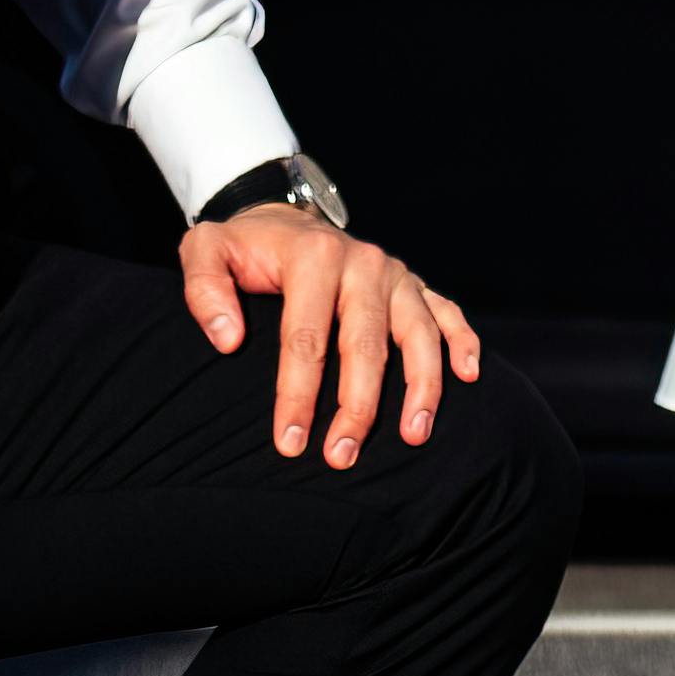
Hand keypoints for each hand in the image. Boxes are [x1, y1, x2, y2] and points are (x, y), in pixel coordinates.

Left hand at [178, 204, 481, 464]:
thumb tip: (228, 340)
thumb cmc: (242, 248)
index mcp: (313, 257)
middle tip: (342, 457)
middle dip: (357, 406)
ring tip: (413, 436)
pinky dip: (463, 342)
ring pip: (419, 332)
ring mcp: (394, 273)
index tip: (290, 444)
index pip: (306, 337)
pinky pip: (448, 312)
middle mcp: (361, 262)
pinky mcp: (413, 283)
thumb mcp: (205, 250)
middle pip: (365, 343)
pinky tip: (470, 378)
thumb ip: (205, 289)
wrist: (281, 218)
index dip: (298, 395)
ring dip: (421, 386)